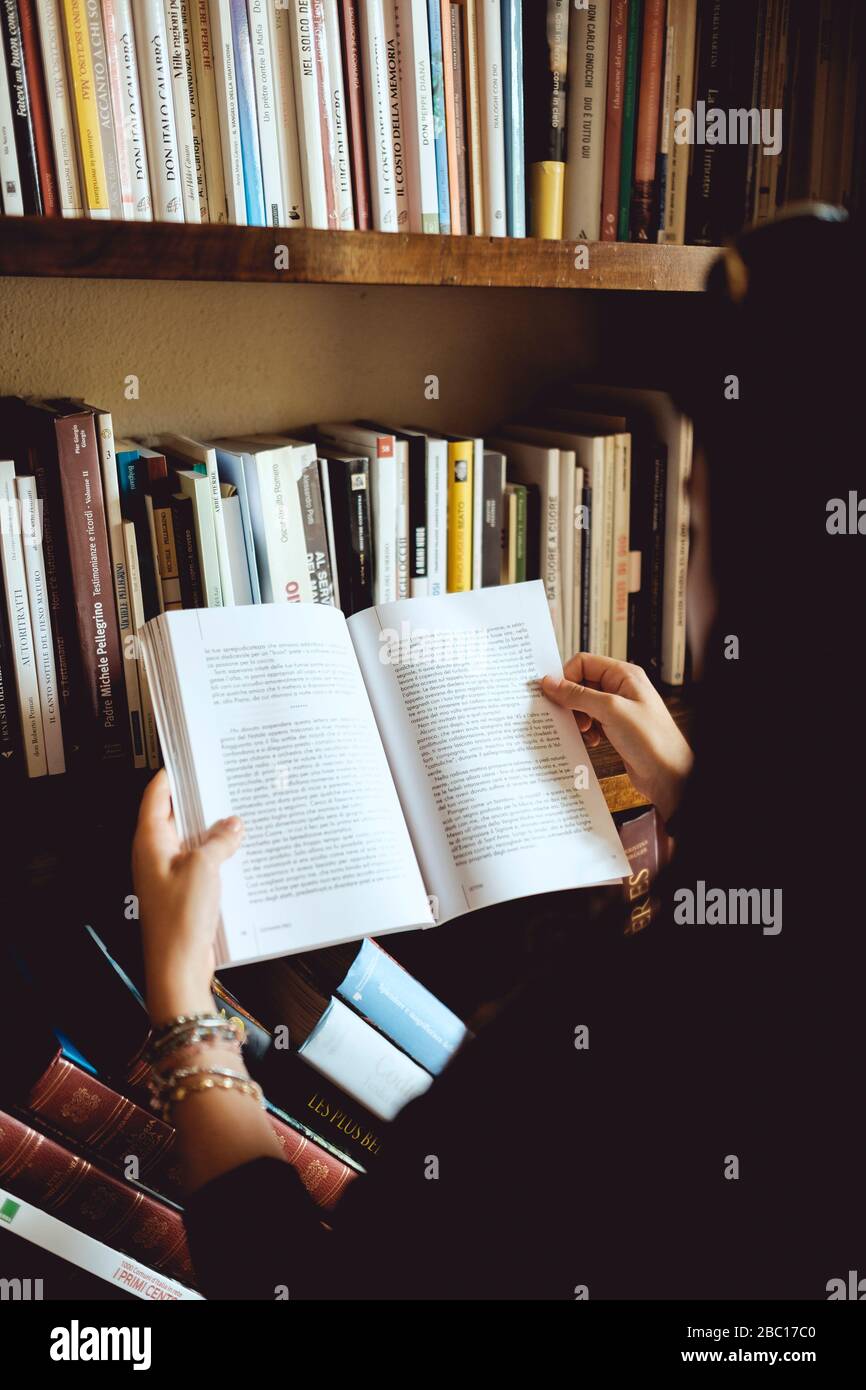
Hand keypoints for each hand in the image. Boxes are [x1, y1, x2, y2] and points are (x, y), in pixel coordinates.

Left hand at [132, 770, 244, 1024]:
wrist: (178, 968)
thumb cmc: (180, 919)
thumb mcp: (204, 868)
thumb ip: (220, 840)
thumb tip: (233, 824)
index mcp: (150, 841)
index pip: (156, 794)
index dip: (173, 774)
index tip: (193, 757)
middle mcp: (156, 855)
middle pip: (177, 816)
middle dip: (203, 802)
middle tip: (229, 783)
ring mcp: (170, 874)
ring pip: (194, 841)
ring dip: (216, 831)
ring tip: (244, 814)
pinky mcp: (185, 892)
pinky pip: (203, 864)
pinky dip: (220, 856)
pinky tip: (243, 852)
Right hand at [541, 654, 692, 822]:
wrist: (668, 773)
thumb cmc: (652, 739)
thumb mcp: (610, 710)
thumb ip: (578, 695)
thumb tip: (551, 683)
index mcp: (624, 675)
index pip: (584, 663)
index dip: (567, 677)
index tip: (554, 695)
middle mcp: (621, 689)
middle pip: (582, 684)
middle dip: (571, 701)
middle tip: (568, 716)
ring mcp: (618, 709)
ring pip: (584, 705)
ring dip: (578, 718)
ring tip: (585, 730)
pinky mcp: (616, 728)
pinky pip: (591, 722)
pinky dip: (586, 730)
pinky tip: (592, 740)